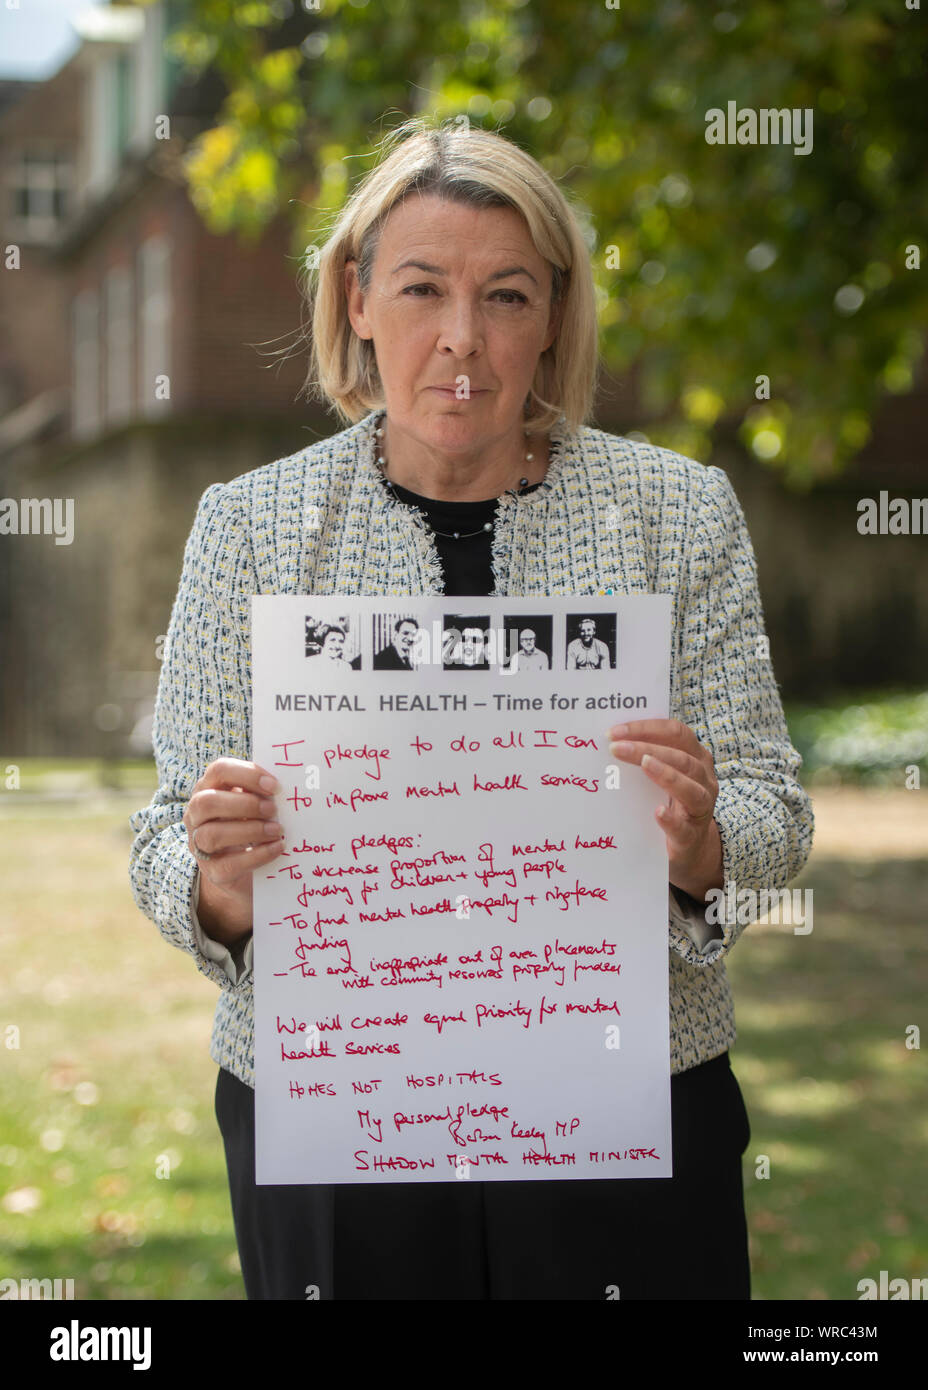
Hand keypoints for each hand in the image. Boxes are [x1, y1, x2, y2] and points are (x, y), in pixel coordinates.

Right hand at [182, 757, 284, 939]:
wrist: (242, 870)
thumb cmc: (249, 825)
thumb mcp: (251, 805)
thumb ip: (261, 793)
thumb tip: (285, 787)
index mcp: (207, 789)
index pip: (219, 770)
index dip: (247, 775)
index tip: (274, 786)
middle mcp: (195, 815)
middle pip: (207, 802)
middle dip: (245, 804)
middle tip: (273, 809)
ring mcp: (199, 845)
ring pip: (213, 834)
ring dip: (250, 830)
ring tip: (277, 830)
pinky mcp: (213, 872)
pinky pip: (230, 864)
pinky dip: (258, 855)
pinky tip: (277, 848)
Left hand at [607, 718, 722, 901]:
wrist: (688, 846)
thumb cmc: (669, 801)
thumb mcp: (661, 775)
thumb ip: (645, 758)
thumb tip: (608, 742)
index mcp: (696, 756)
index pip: (675, 732)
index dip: (646, 728)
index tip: (614, 732)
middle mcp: (704, 778)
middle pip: (680, 756)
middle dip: (646, 748)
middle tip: (615, 748)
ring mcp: (702, 807)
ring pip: (691, 787)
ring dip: (665, 774)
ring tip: (643, 764)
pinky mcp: (692, 836)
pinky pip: (684, 827)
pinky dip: (671, 819)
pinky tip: (657, 812)